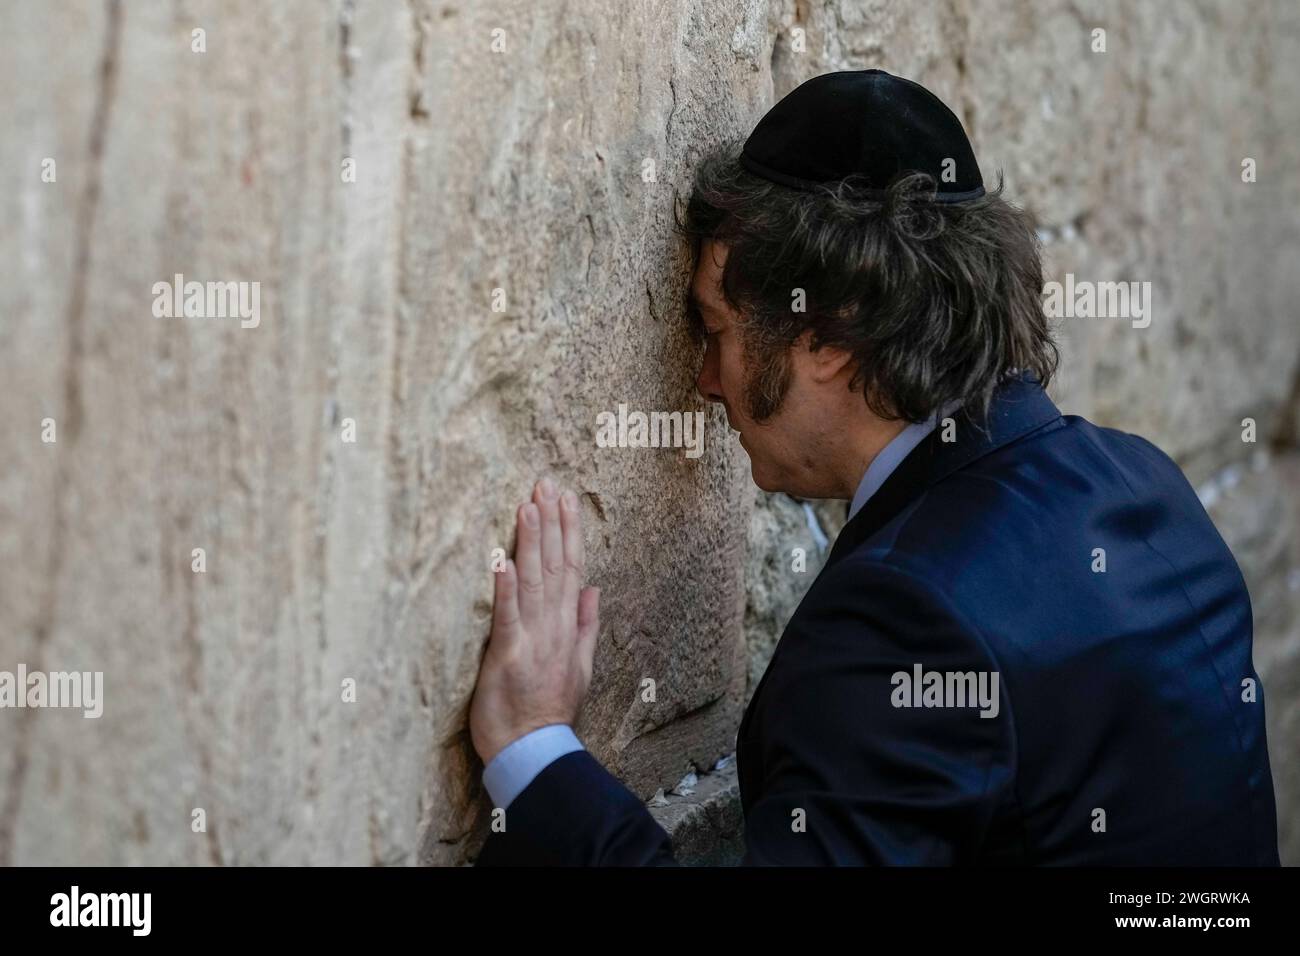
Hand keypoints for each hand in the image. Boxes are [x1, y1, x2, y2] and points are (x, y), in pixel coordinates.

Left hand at [469, 478, 601, 765]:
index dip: (569, 532)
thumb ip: (586, 625)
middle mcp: (553, 626)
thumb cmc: (549, 711)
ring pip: (534, 581)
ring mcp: (532, 639)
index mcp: (567, 627)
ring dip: (532, 542)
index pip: (571, 568)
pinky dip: (506, 589)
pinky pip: (507, 616)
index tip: (566, 498)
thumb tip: (593, 589)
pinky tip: (503, 560)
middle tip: (545, 485)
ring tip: (529, 506)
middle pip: (554, 565)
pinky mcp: (507, 655)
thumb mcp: (580, 667)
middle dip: (551, 523)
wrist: (535, 750)